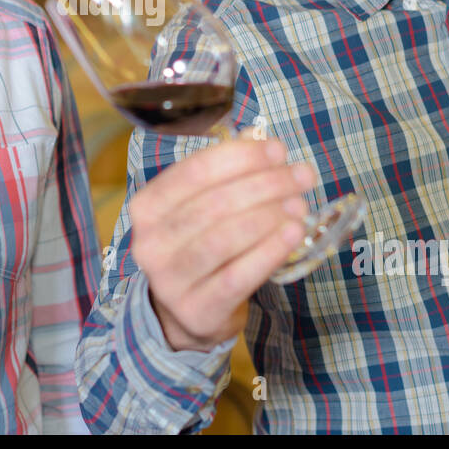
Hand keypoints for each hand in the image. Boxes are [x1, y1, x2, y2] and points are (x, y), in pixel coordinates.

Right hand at [128, 132, 314, 352]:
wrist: (187, 312)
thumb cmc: (200, 245)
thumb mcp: (205, 205)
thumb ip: (227, 169)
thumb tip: (258, 137)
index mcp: (147, 206)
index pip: (195, 171)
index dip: (241, 157)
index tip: (278, 150)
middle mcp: (150, 242)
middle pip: (213, 203)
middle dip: (264, 184)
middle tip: (301, 176)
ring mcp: (169, 280)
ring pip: (224, 239)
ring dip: (269, 216)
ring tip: (300, 204)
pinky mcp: (197, 309)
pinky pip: (238, 276)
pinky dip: (269, 251)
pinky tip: (294, 234)